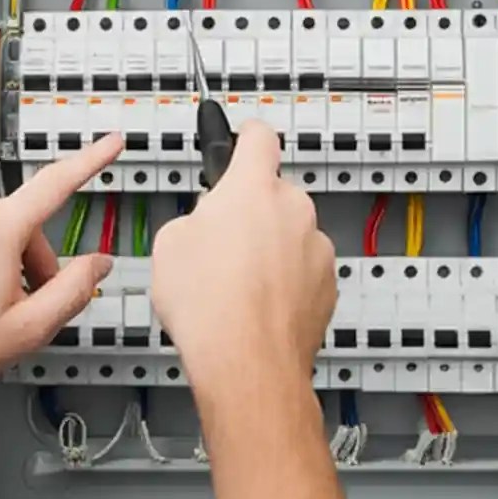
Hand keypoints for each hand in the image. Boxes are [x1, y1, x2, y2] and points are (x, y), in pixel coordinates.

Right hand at [151, 121, 335, 382]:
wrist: (247, 362)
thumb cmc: (209, 307)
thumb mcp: (169, 244)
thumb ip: (194, 218)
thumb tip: (202, 224)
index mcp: (252, 189)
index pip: (258, 138)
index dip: (246, 135)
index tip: (242, 136)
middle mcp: (293, 211)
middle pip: (273, 193)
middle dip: (250, 211)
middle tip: (220, 241)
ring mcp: (316, 248)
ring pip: (290, 234)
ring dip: (269, 249)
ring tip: (236, 284)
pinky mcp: (328, 284)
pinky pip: (303, 269)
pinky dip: (284, 280)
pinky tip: (256, 305)